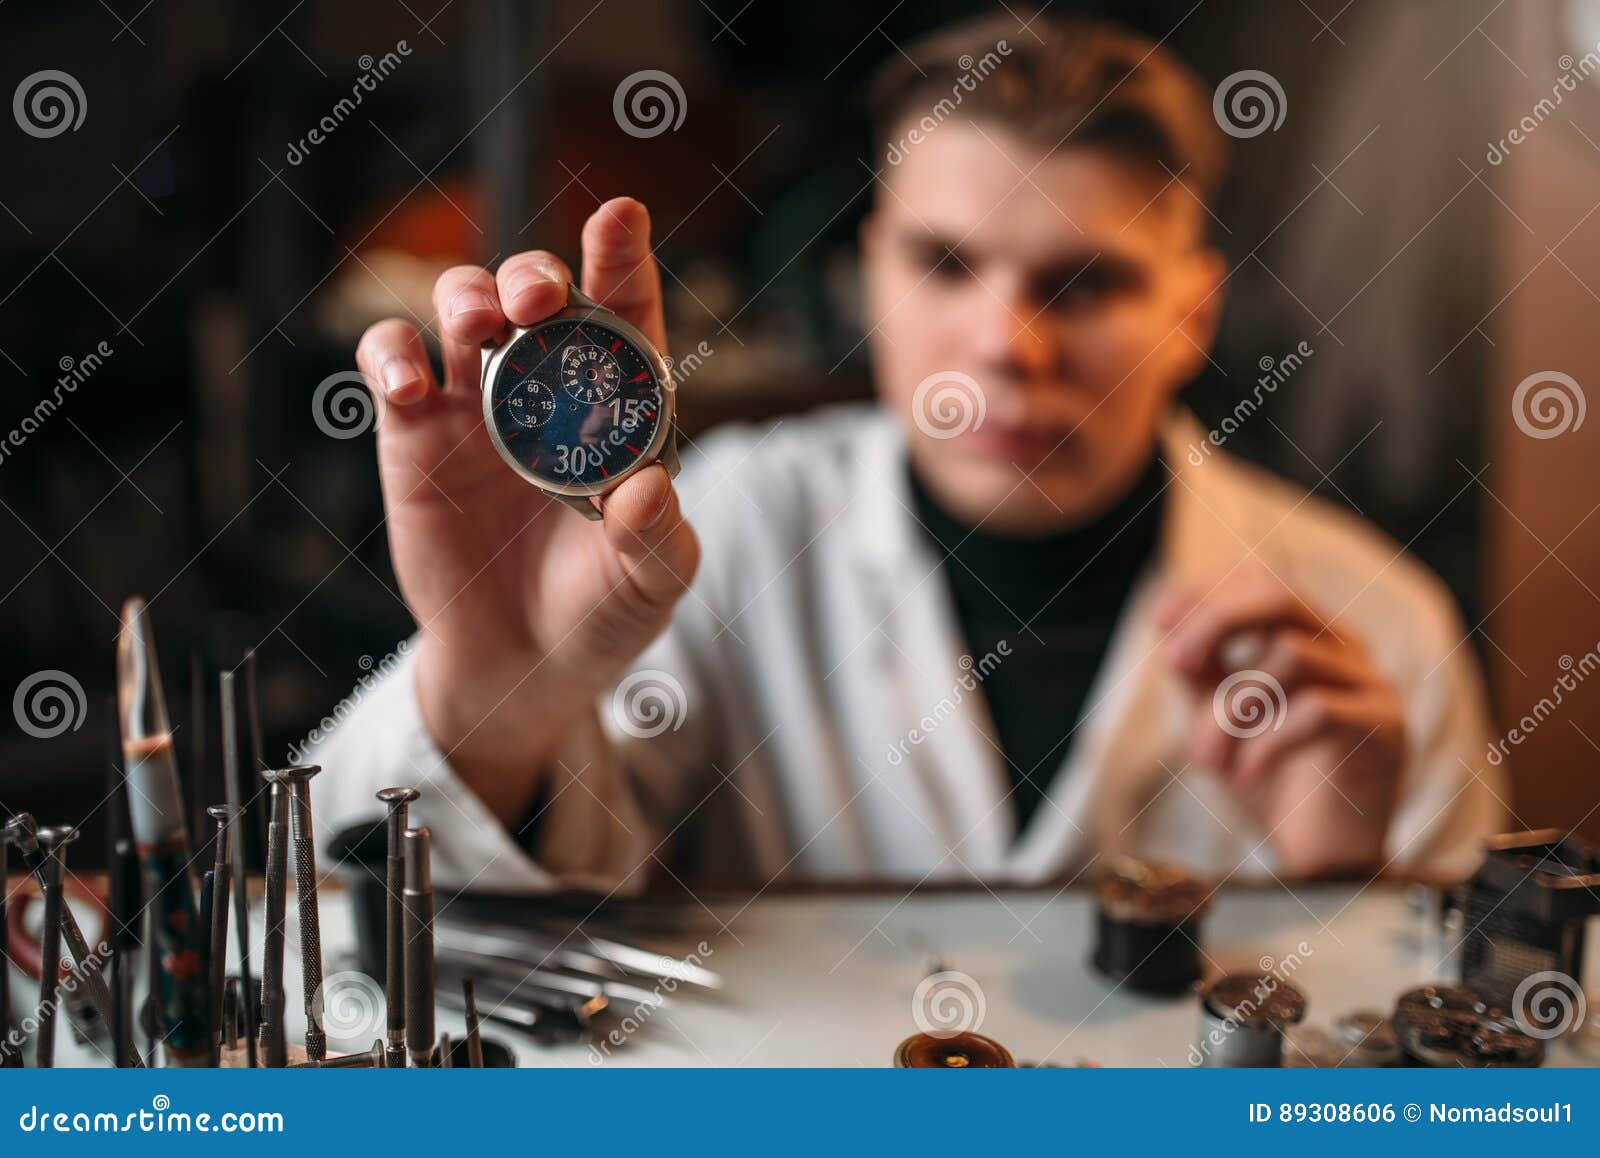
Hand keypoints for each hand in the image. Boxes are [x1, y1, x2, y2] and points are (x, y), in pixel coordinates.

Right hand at [354, 198, 699, 822]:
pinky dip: (391, 356)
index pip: (624, 316)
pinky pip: (393, 365)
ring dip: (466, 297)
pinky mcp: (415, 433)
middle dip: (534, 275)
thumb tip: (648, 488)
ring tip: (475, 325)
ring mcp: (478, 403)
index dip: (620, 261)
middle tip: (538, 295)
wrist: (521, 665)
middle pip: (536, 295)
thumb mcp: (649, 584)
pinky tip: (407, 383)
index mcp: (617, 405)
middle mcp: (548, 387)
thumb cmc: (601, 614)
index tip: (620, 216)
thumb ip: (655, 538)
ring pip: (462, 310)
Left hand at [1157, 566, 1405, 876]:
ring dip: (1231, 710)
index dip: (1206, 592)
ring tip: (1208, 763)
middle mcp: (1344, 650)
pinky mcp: (1386, 727)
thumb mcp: (1215, 718)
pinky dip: (1265, 741)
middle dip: (1216, 621)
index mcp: (1307, 636)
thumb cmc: (1268, 781)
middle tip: (1177, 663)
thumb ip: (1196, 671)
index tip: (1160, 622)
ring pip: (1289, 655)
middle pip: (1280, 596)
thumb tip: (1166, 617)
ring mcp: (1371, 684)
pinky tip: (1244, 776)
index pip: (1259, 581)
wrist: (1320, 861)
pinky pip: (1317, 709)